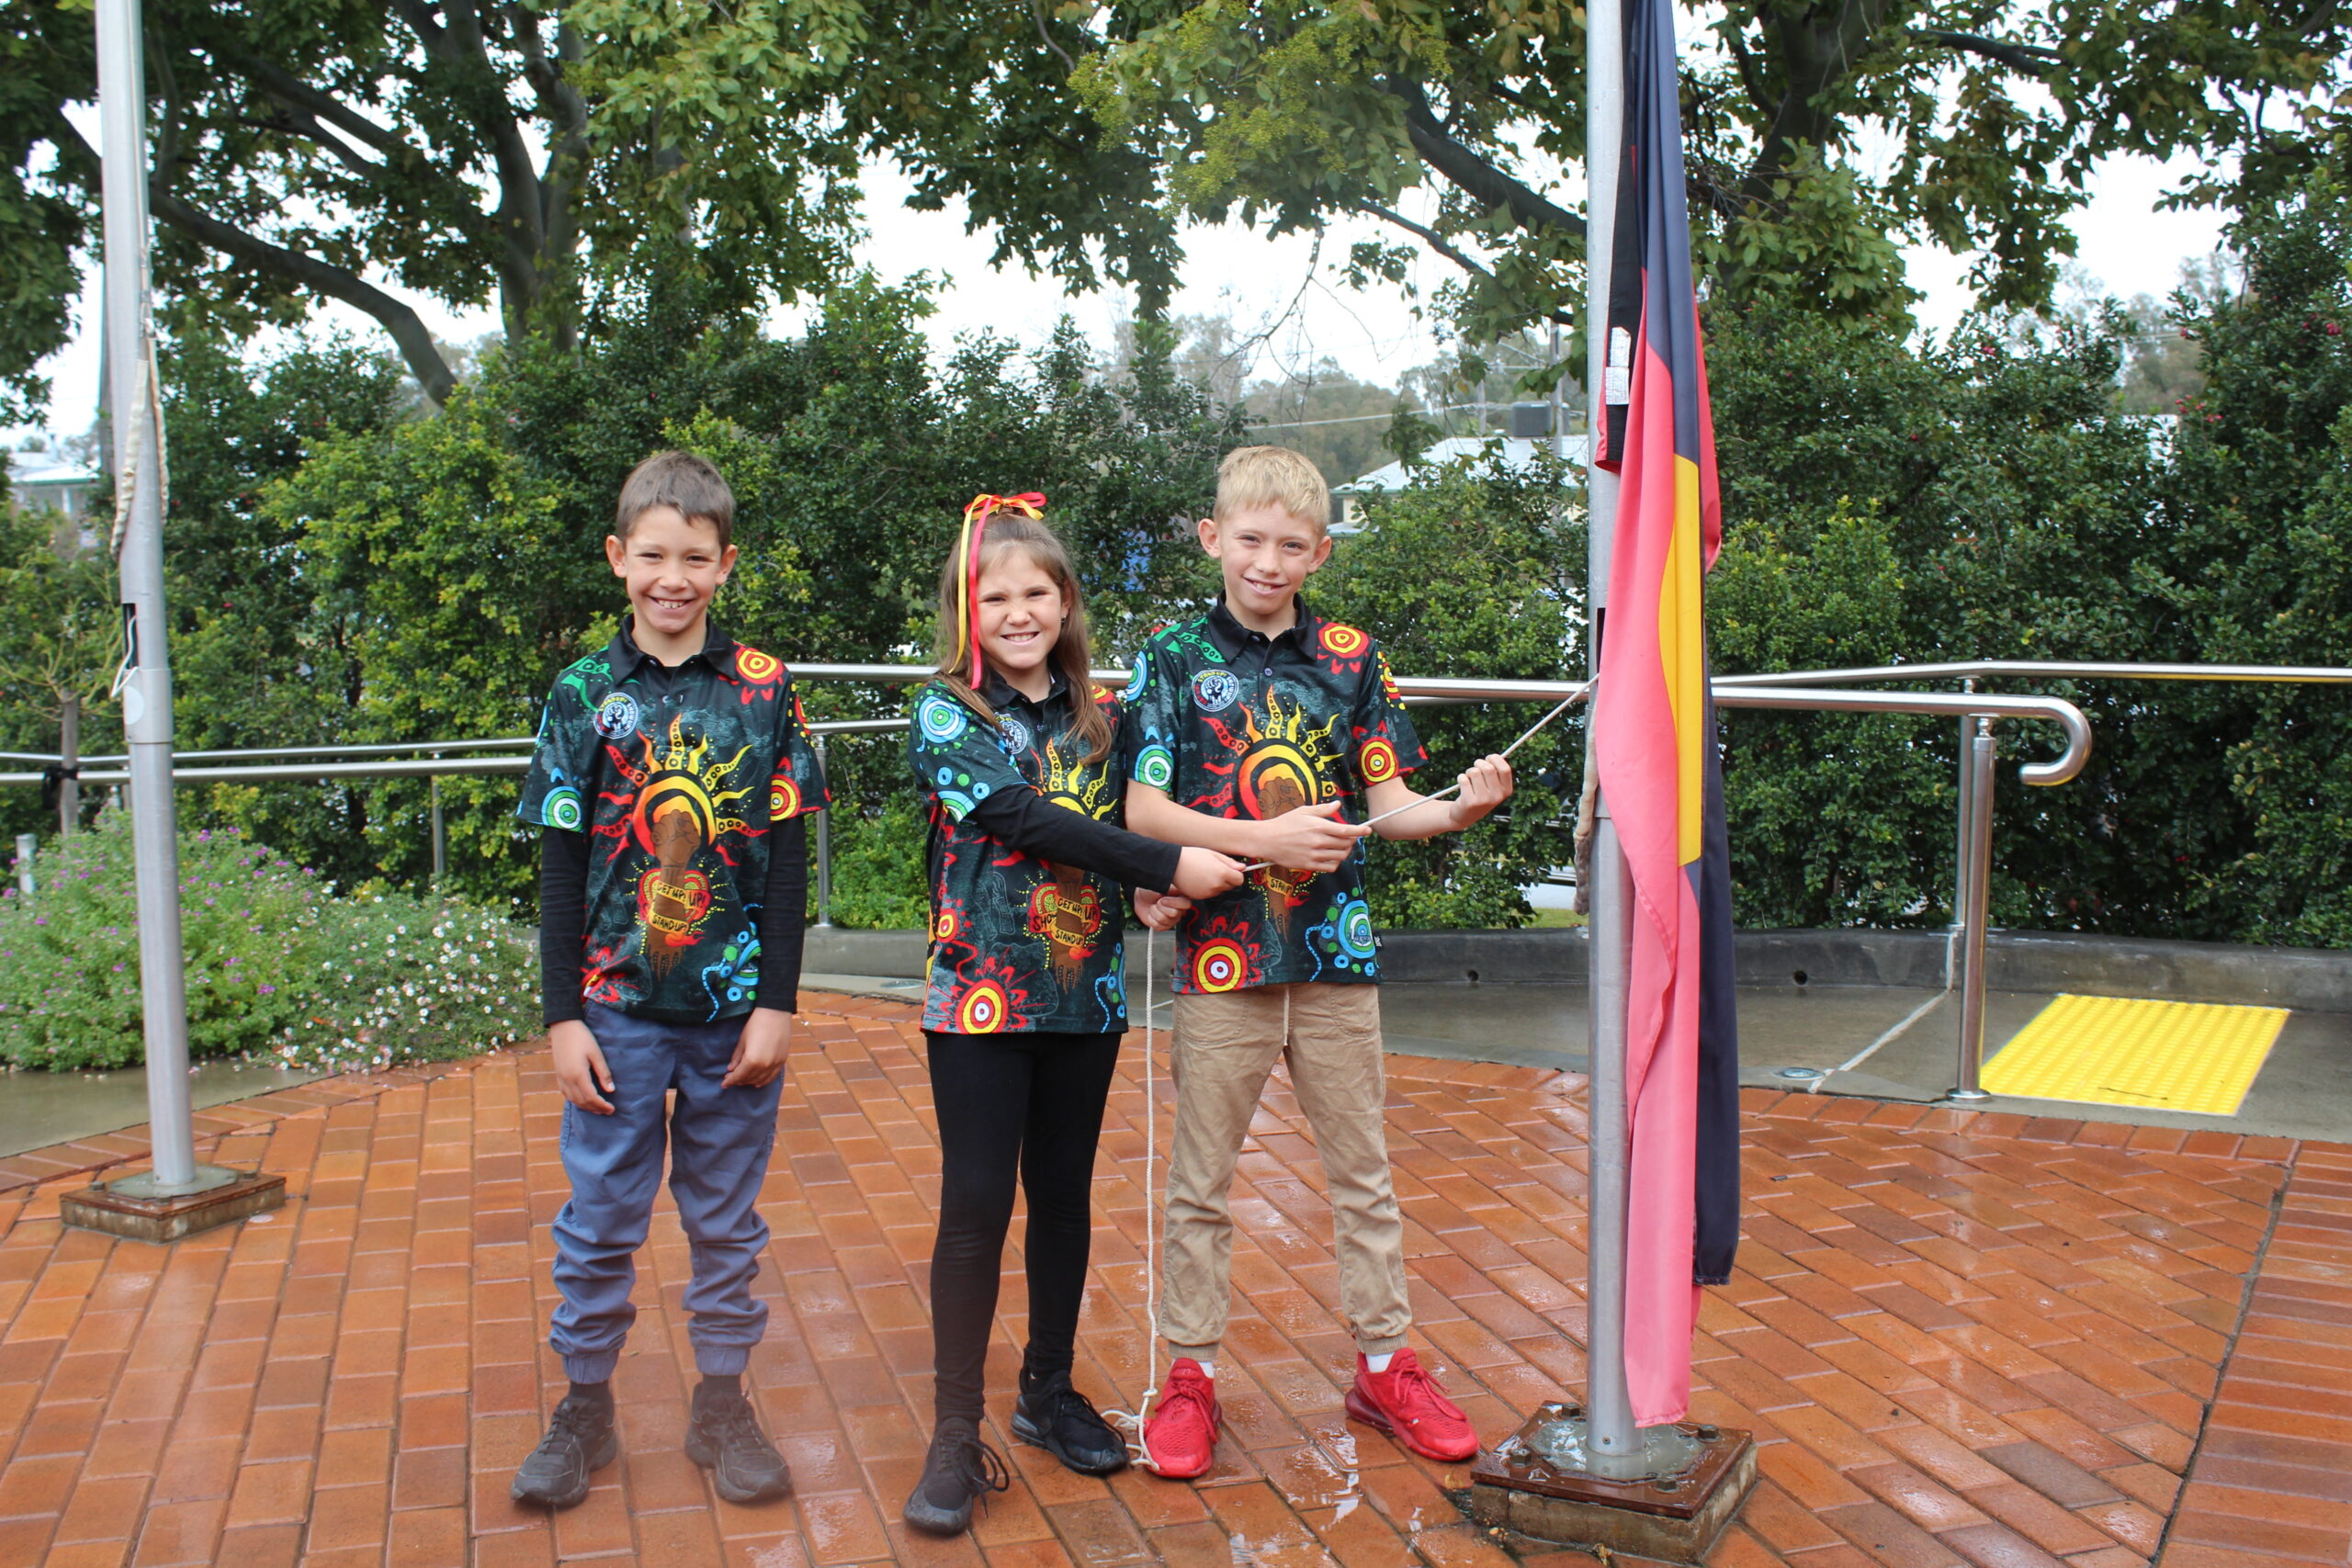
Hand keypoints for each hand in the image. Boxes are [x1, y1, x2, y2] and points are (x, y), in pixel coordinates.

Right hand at [551, 1020, 614, 1113]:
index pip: (591, 1097)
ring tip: (598, 1109)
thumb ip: (603, 1073)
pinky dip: (575, 1100)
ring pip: (573, 1100)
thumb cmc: (582, 1037)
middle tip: (608, 1111)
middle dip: (596, 1108)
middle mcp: (567, 1079)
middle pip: (582, 1101)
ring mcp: (560, 1077)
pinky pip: (566, 1094)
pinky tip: (583, 1100)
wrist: (563, 1026)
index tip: (612, 1109)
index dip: (602, 1105)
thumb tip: (611, 1090)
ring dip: (586, 1107)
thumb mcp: (596, 1053)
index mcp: (578, 1074)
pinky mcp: (558, 1074)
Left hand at [724, 1006, 792, 1088]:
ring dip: (750, 1081)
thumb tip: (731, 1069)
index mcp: (752, 1060)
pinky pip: (772, 1076)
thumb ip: (737, 1057)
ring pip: (761, 1080)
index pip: (738, 1076)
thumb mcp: (742, 1040)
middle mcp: (764, 1065)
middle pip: (749, 1079)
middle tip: (731, 1079)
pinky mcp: (782, 1061)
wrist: (775, 1013)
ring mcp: (775, 1064)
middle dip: (739, 1081)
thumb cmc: (756, 1024)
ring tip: (743, 1080)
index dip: (730, 1081)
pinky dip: (764, 1081)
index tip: (723, 1084)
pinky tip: (758, 1082)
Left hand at [1135, 888, 1191, 930]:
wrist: (1142, 897)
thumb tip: (1177, 888)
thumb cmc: (1152, 889)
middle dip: (1160, 906)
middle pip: (1174, 914)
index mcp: (1182, 898)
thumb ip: (1171, 888)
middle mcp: (1180, 910)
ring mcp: (1173, 920)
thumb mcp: (1162, 885)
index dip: (1173, 903)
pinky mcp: (1164, 927)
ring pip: (1163, 920)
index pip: (1186, 904)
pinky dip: (1151, 919)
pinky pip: (1158, 926)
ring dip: (1154, 911)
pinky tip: (1151, 914)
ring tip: (1153, 907)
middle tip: (1157, 902)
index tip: (1163, 899)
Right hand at [1171, 846, 1245, 899]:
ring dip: (1217, 884)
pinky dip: (1207, 889)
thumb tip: (1242, 868)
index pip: (1239, 879)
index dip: (1236, 874)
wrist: (1173, 865)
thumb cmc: (1193, 856)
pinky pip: (1209, 894)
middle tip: (1214, 869)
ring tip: (1204, 873)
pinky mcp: (1200, 897)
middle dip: (1226, 879)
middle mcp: (1217, 885)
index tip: (1230, 870)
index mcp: (1223, 873)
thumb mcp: (1214, 854)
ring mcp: (1208, 893)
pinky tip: (1199, 880)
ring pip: (1219, 890)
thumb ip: (1230, 862)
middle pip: (1230, 886)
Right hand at [1252, 801, 1368, 872]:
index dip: (1359, 831)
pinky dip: (1336, 863)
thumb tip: (1338, 805)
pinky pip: (1330, 867)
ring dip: (1345, 851)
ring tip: (1342, 846)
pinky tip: (1332, 857)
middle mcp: (1318, 841)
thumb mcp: (1303, 811)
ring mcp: (1314, 855)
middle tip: (1350, 837)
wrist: (1267, 840)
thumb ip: (1323, 810)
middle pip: (1345, 844)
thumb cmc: (1285, 823)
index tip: (1368, 830)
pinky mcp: (1309, 865)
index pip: (1345, 830)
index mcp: (1318, 826)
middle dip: (1352, 840)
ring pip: (1340, 856)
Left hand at [1451, 754, 1515, 828]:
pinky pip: (1463, 779)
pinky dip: (1461, 778)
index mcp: (1506, 791)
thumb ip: (1496, 773)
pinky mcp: (1470, 802)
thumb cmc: (1480, 794)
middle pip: (1488, 768)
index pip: (1505, 769)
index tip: (1489, 758)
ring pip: (1474, 772)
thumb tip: (1492, 757)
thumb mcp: (1493, 787)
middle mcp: (1497, 797)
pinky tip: (1462, 785)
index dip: (1496, 759)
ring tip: (1468, 778)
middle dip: (1479, 763)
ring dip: (1469, 771)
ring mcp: (1484, 800)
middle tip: (1475, 766)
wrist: (1465, 815)